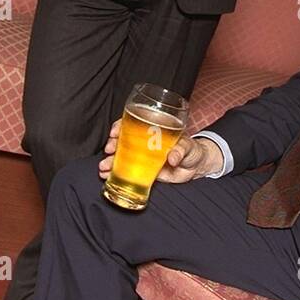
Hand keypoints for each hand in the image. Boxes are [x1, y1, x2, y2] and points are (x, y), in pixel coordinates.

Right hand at [96, 118, 223, 183]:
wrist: (196, 168)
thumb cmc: (192, 150)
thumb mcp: (189, 146)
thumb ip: (181, 150)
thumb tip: (172, 158)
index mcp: (153, 131)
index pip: (132, 123)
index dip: (121, 126)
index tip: (115, 132)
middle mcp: (144, 142)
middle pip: (123, 140)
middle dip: (112, 144)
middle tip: (109, 150)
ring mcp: (143, 157)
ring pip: (122, 156)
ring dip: (110, 161)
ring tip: (104, 167)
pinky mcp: (144, 172)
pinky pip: (127, 172)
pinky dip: (115, 174)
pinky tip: (107, 176)